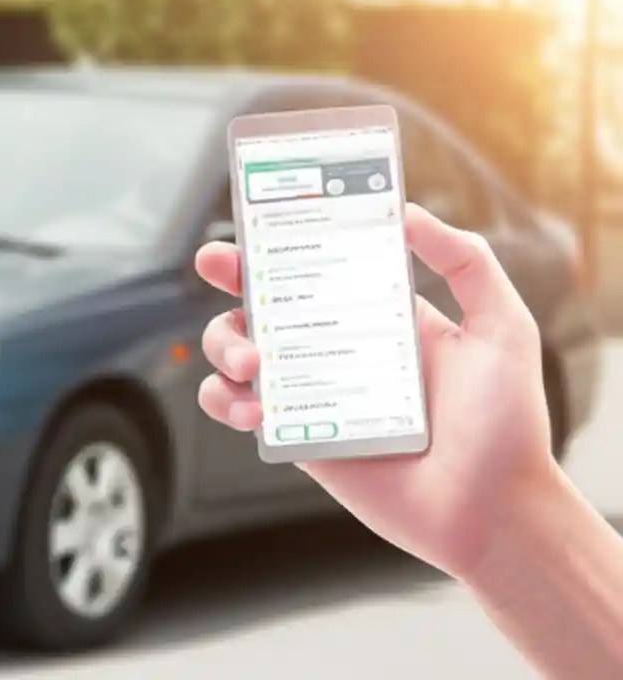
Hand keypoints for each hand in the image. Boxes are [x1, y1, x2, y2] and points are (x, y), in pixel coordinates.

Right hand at [194, 204, 556, 578]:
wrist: (490, 511)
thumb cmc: (506, 426)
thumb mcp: (502, 327)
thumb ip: (466, 261)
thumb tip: (407, 212)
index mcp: (378, 317)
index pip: (319, 265)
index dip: (282, 240)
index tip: (259, 219)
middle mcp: (337, 349)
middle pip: (263, 300)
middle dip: (231, 277)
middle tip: (217, 263)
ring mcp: (311, 393)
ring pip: (237, 351)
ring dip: (223, 342)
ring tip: (249, 359)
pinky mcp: (295, 437)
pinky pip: (236, 408)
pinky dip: (225, 400)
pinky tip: (254, 407)